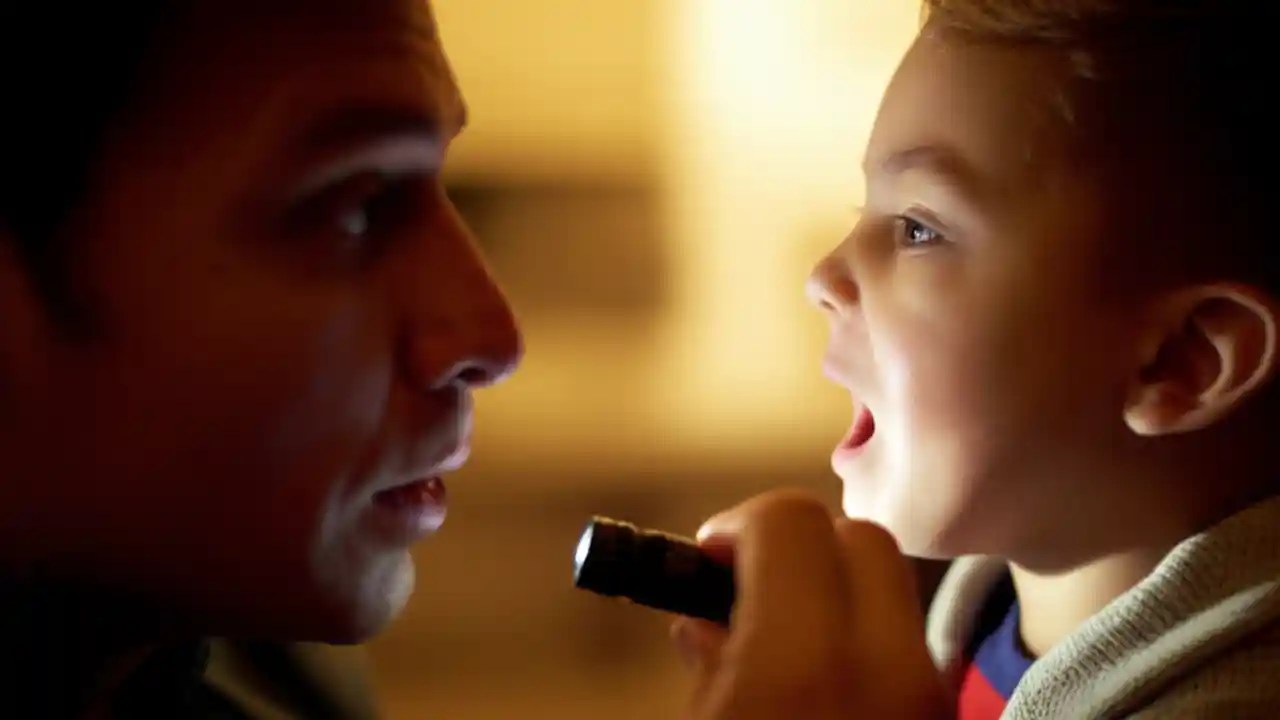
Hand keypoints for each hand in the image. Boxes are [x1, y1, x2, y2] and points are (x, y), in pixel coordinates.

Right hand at [672, 490, 950, 719]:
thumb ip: (706, 663)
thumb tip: (703, 624)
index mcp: (803, 662)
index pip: (792, 521)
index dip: (741, 524)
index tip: (711, 558)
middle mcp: (884, 667)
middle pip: (861, 538)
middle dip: (800, 543)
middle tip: (750, 586)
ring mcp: (929, 694)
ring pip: (893, 588)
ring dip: (836, 587)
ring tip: (784, 635)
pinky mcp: (947, 715)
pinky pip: (908, 644)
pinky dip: (863, 636)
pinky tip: (824, 677)